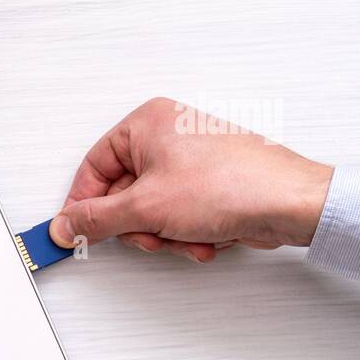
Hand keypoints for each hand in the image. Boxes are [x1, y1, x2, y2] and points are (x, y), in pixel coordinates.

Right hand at [49, 98, 334, 261]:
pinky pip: (177, 215)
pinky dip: (186, 233)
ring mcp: (190, 160)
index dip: (84, 205)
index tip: (76, 233)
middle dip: (138, 225)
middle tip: (151, 235)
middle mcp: (167, 135)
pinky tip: (205, 237)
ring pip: (150, 210)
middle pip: (122, 193)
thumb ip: (96, 219)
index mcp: (146, 123)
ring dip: (165, 234)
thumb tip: (66, 225)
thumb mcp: (146, 207)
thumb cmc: (233, 185)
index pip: (93, 168)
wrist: (293, 203)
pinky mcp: (209, 184)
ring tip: (186, 236)